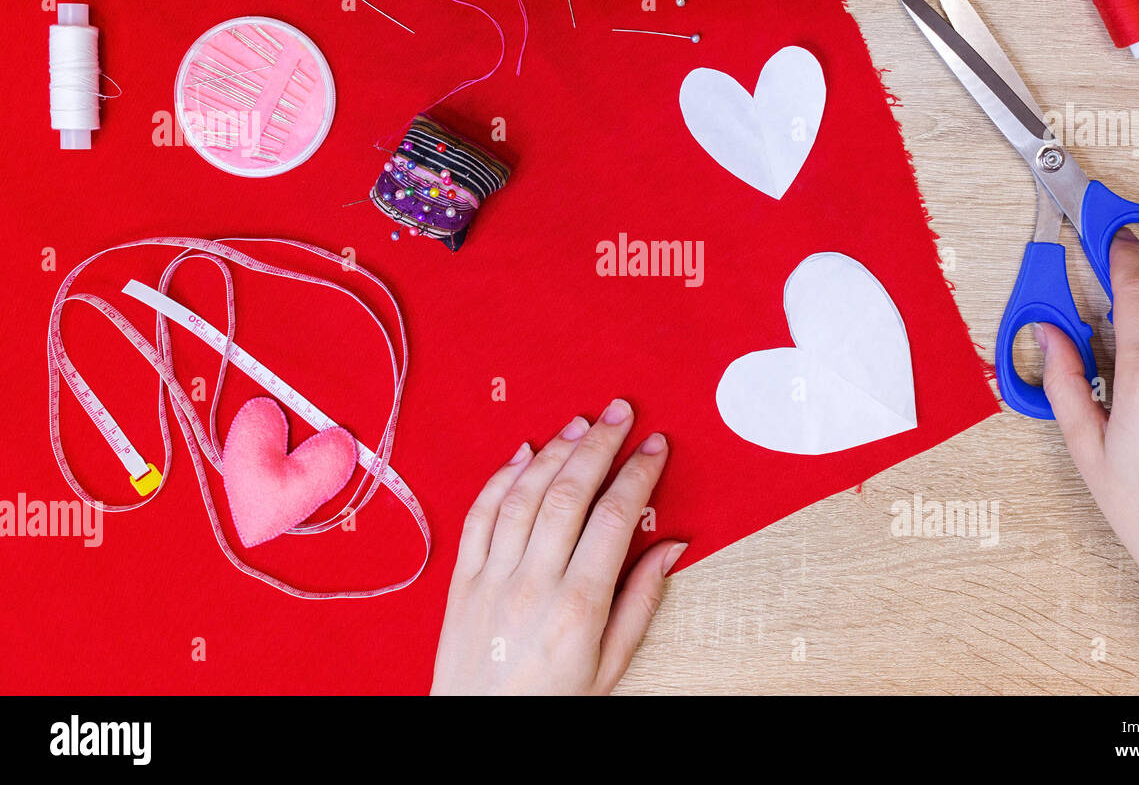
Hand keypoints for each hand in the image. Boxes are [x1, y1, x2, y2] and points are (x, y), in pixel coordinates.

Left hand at [430, 399, 685, 694]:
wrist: (480, 730)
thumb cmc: (551, 701)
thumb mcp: (611, 664)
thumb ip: (642, 601)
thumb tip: (672, 546)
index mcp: (578, 606)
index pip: (615, 517)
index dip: (638, 472)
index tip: (655, 446)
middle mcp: (532, 583)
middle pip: (569, 493)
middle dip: (599, 443)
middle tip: (620, 412)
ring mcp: (492, 577)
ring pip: (524, 495)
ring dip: (555, 451)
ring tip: (581, 424)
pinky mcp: (462, 579)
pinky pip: (479, 515)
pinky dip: (501, 478)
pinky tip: (524, 453)